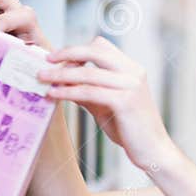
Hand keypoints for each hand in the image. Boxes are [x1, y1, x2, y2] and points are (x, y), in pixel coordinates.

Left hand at [37, 36, 175, 170]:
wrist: (153, 150)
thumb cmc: (131, 129)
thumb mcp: (107, 104)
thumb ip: (89, 90)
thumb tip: (62, 82)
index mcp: (132, 69)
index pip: (102, 45)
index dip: (77, 49)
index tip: (57, 57)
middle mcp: (134, 72)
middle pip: (95, 50)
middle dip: (67, 52)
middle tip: (46, 60)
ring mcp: (131, 85)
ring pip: (88, 72)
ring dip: (60, 74)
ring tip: (41, 78)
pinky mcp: (124, 101)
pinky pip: (88, 91)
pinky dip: (68, 91)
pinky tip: (54, 94)